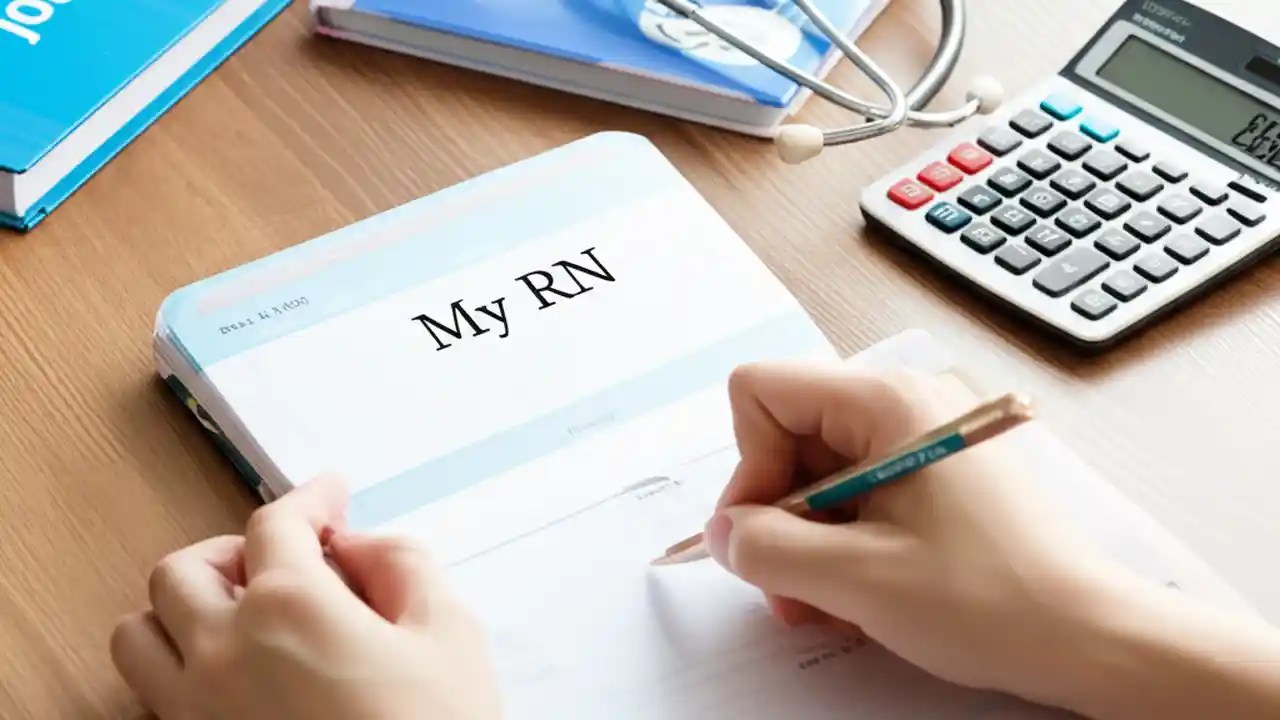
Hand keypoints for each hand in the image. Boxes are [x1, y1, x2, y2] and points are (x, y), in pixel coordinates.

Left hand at [110, 475, 501, 719]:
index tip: (327, 496)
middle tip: (282, 559)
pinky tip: (231, 675)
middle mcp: (223, 653)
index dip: (308, 498)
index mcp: (289, 607)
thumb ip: (401, 563)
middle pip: (184, 570)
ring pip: (139, 634)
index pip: (276, 523)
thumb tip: (356, 546)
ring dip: (182, 610)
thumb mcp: (448, 631)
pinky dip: (176, 670)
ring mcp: (197, 711)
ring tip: (236, 615)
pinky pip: (150, 698)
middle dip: (234, 550)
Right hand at [703, 363, 1163, 713]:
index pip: (763, 392)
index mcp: (888, 402)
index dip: (748, 466)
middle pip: (789, 435)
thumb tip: (723, 533)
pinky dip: (843, 543)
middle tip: (790, 587)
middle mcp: (906, 405)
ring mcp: (924, 440)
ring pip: (820, 473)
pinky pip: (860, 495)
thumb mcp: (857, 579)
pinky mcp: (938, 477)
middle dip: (777, 516)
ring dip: (807, 541)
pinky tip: (855, 593)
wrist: (1092, 640)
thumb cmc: (994, 601)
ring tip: (826, 602)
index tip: (766, 534)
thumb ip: (768, 548)